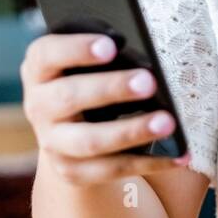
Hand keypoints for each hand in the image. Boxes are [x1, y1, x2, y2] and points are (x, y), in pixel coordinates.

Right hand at [20, 32, 190, 185]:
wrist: (75, 126)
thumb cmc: (93, 75)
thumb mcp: (90, 61)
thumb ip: (108, 53)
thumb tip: (146, 55)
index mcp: (39, 69)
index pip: (47, 54)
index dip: (76, 48)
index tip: (111, 45)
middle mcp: (38, 106)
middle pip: (69, 97)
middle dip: (111, 88)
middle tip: (149, 82)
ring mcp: (52, 142)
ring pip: (90, 140)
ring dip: (131, 131)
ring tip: (168, 122)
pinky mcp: (72, 171)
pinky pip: (112, 169)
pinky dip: (149, 162)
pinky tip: (179, 154)